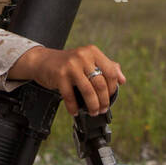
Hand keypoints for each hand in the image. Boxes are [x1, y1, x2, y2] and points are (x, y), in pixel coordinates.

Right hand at [8, 44, 125, 116]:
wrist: (43, 61)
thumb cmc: (68, 63)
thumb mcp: (88, 60)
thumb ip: (106, 66)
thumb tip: (122, 79)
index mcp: (92, 52)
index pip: (111, 71)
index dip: (113, 87)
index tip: (110, 96)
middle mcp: (83, 57)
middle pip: (100, 84)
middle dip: (104, 101)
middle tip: (103, 109)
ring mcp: (71, 66)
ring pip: (88, 91)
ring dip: (93, 106)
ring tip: (93, 112)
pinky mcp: (60, 75)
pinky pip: (70, 96)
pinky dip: (74, 107)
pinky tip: (76, 112)